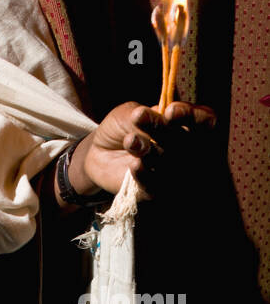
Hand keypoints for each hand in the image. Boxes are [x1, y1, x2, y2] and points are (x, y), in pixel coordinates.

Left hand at [61, 100, 216, 203]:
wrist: (98, 153)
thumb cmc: (120, 129)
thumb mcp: (127, 113)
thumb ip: (139, 113)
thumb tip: (147, 113)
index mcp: (183, 125)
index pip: (204, 121)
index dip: (191, 116)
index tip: (170, 111)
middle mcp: (183, 150)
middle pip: (183, 140)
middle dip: (160, 128)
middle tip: (138, 118)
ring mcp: (171, 172)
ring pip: (170, 162)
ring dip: (149, 149)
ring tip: (130, 140)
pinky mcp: (155, 191)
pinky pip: (156, 186)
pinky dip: (145, 175)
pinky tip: (134, 165)